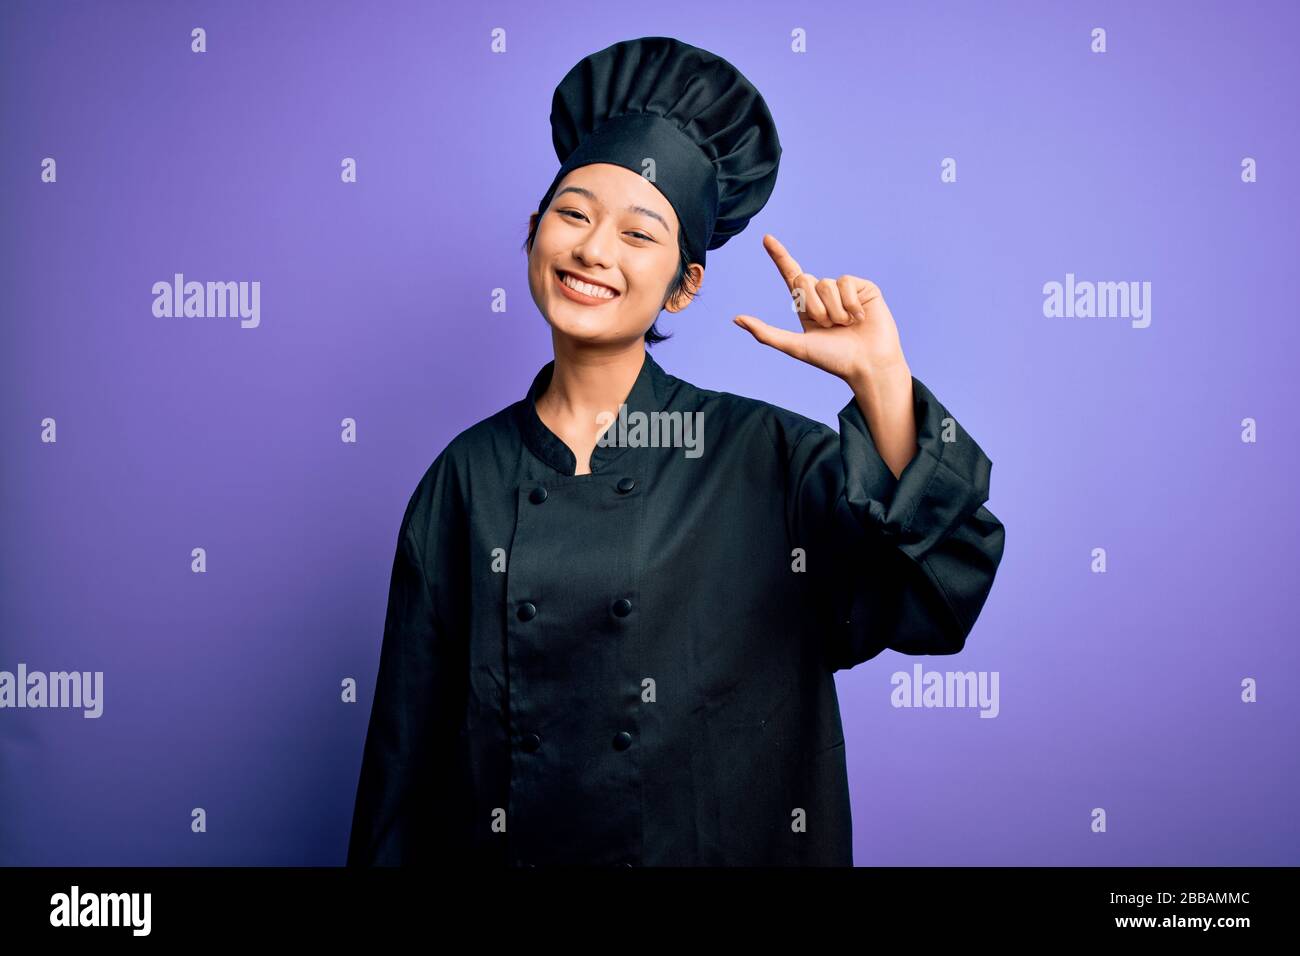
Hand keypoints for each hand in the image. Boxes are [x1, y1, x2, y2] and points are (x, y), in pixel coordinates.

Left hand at [733, 234, 908, 386]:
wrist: (867, 365)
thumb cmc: (833, 359)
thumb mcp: (795, 346)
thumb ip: (765, 332)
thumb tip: (736, 319)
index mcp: (807, 306)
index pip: (791, 275)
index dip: (779, 256)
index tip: (766, 238)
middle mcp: (824, 295)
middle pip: (804, 281)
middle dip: (814, 307)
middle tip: (829, 326)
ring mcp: (845, 290)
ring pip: (826, 283)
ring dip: (834, 310)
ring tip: (846, 326)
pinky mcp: (864, 288)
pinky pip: (846, 282)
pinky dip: (850, 304)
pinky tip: (860, 318)